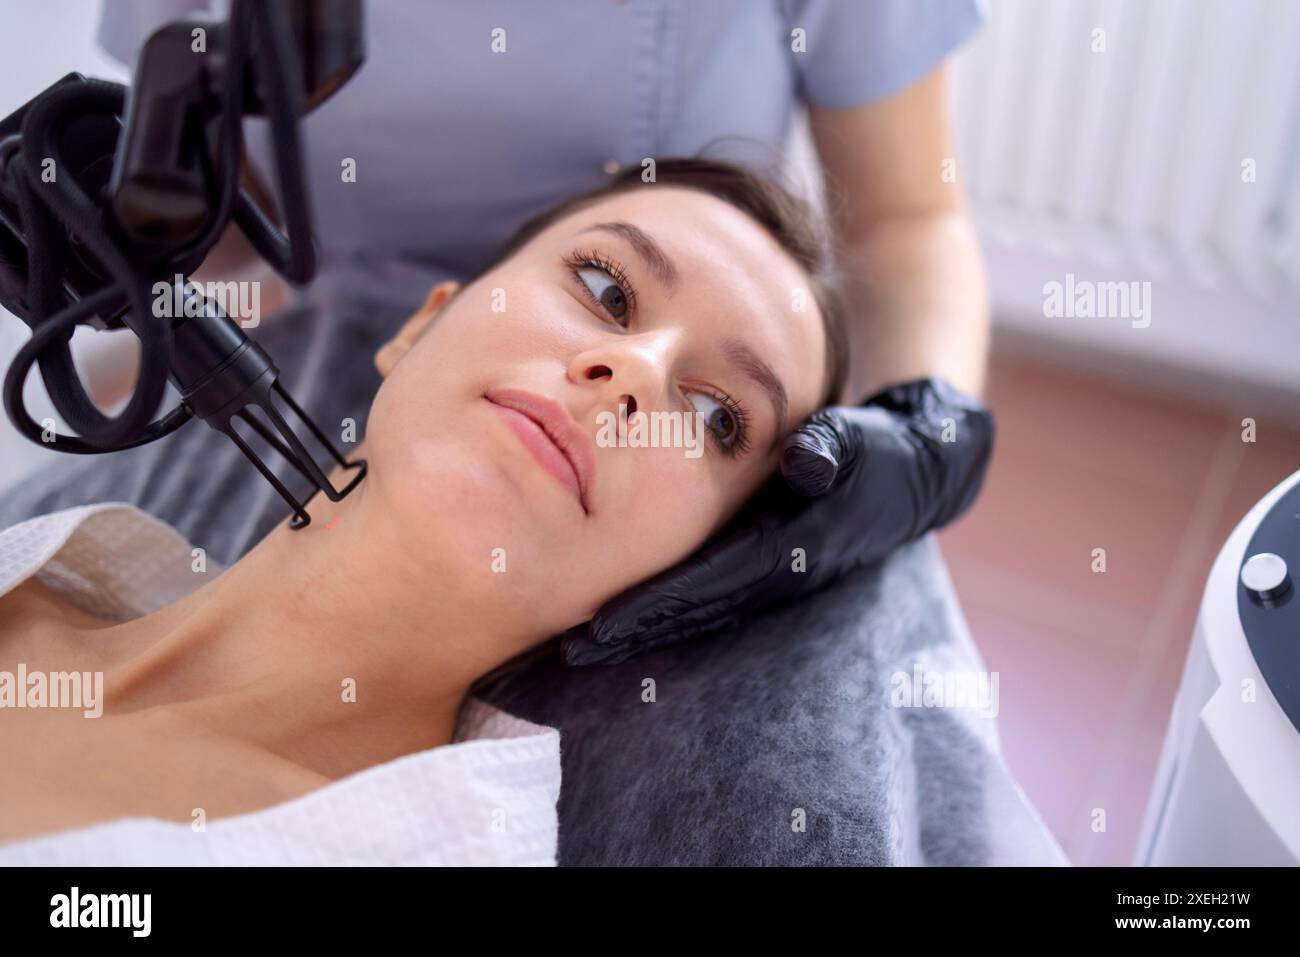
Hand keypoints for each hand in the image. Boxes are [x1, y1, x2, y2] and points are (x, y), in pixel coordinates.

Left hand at [560, 377, 994, 664]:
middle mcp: (777, 574)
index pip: (712, 582)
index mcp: (792, 547)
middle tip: (570, 651)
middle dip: (635, 632)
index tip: (603, 625)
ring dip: (645, 630)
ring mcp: (770, 576)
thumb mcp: (862, 441)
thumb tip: (803, 460)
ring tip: (583, 646)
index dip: (658, 605)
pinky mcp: (764, 567)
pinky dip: (667, 611)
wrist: (916, 471)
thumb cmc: (880, 448)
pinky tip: (627, 618)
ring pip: (698, 611)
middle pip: (695, 611)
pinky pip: (707, 596)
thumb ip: (832, 448)